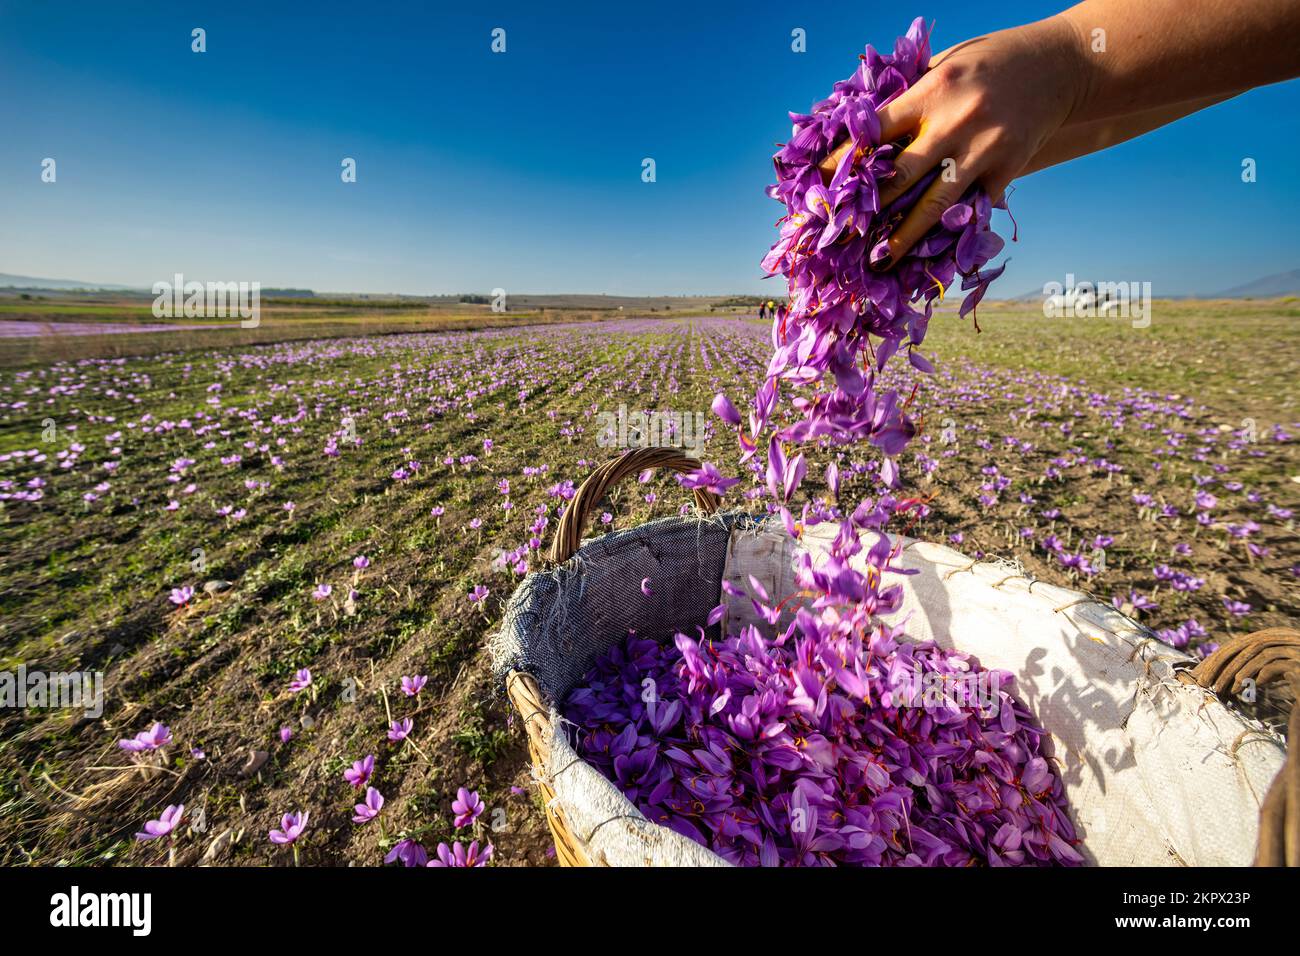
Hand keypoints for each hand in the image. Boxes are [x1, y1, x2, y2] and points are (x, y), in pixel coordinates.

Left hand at [819, 16, 1085, 266]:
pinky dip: (949, 231)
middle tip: (838, 237)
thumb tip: (860, 131)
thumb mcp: (945, 63)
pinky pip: (971, 209)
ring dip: (903, 238)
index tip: (820, 187)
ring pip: (934, 205)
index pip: (875, 133)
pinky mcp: (1008, 170)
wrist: (1062, 65)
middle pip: (899, 177)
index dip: (844, 161)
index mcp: (930, 91)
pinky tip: (928, 255)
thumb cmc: (991, 61)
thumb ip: (909, 96)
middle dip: (866, 209)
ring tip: (879, 261)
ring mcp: (983, 150)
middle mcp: (955, 122)